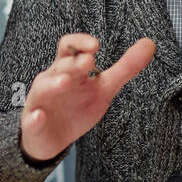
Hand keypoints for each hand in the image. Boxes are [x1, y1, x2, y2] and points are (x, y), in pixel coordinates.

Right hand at [19, 34, 155, 161]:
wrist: (53, 139)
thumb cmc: (78, 107)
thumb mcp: (104, 88)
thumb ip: (125, 67)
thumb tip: (150, 43)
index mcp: (68, 68)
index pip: (69, 46)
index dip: (80, 42)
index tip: (97, 45)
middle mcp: (52, 80)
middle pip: (61, 66)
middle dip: (74, 64)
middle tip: (90, 61)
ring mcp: (40, 101)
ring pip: (44, 87)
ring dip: (54, 83)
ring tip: (66, 82)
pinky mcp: (34, 123)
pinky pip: (31, 119)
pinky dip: (34, 118)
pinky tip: (39, 117)